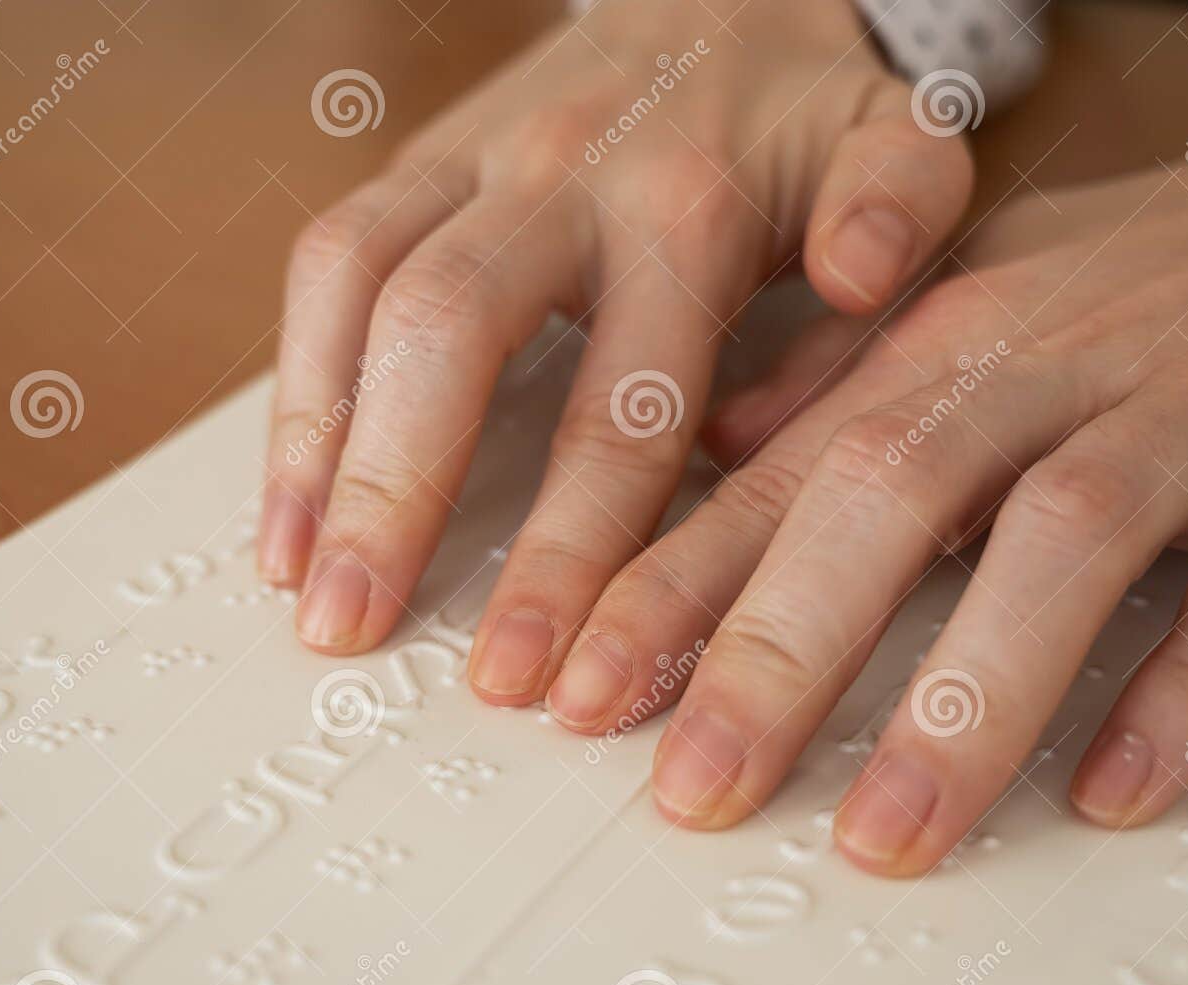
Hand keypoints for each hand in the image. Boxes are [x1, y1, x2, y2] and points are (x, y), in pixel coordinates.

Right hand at [260, 0, 974, 691]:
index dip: (570, 549)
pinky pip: (325, 264)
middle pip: (448, 334)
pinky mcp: (415, 165)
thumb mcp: (894, 135)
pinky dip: (296, 391)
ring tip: (300, 583)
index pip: (620, 403)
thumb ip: (896, 203)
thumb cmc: (803, 111)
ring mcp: (471, 161)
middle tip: (358, 631)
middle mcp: (562, 174)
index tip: (540, 670)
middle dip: (397, 497)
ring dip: (318, 448)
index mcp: (689, 203)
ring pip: (360, 292)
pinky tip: (290, 500)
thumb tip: (861, 279)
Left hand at [579, 119, 1187, 873]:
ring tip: (884, 833)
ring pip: (1062, 541)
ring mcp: (1179, 409)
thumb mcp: (962, 304)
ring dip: (966, 698)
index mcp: (935, 348)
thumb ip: (838, 382)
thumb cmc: (1132, 276)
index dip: (668, 590)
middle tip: (696, 789)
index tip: (580, 694)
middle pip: (886, 499)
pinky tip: (1114, 787)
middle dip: (779, 654)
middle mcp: (1039, 369)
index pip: (774, 480)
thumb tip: (712, 452)